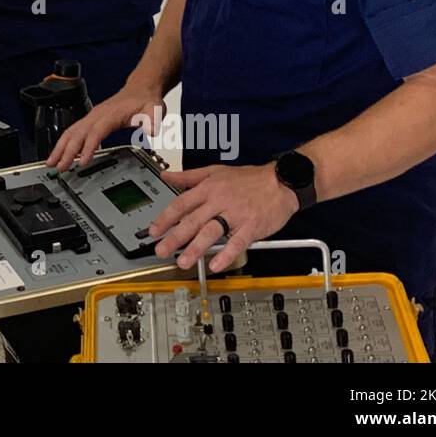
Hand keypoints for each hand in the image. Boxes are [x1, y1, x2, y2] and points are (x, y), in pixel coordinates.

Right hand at [46, 88, 164, 172]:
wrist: (139, 90)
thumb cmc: (145, 100)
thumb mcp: (154, 108)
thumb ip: (153, 119)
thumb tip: (151, 130)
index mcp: (110, 114)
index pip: (96, 132)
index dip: (88, 147)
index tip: (82, 161)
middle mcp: (97, 115)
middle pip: (77, 133)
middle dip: (65, 150)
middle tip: (58, 167)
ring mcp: (92, 118)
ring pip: (71, 132)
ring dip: (60, 148)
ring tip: (51, 163)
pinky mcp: (91, 121)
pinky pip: (74, 132)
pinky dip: (65, 144)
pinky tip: (61, 154)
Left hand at [149, 163, 299, 271]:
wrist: (282, 181)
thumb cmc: (250, 178)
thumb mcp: (216, 171)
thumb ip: (189, 176)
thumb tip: (167, 176)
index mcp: (209, 188)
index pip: (181, 204)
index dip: (165, 218)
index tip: (153, 231)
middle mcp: (219, 201)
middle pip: (192, 220)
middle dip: (174, 237)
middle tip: (161, 251)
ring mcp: (235, 214)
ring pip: (211, 232)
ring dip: (195, 248)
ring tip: (183, 262)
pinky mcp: (252, 226)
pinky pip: (237, 242)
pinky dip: (226, 254)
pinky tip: (216, 265)